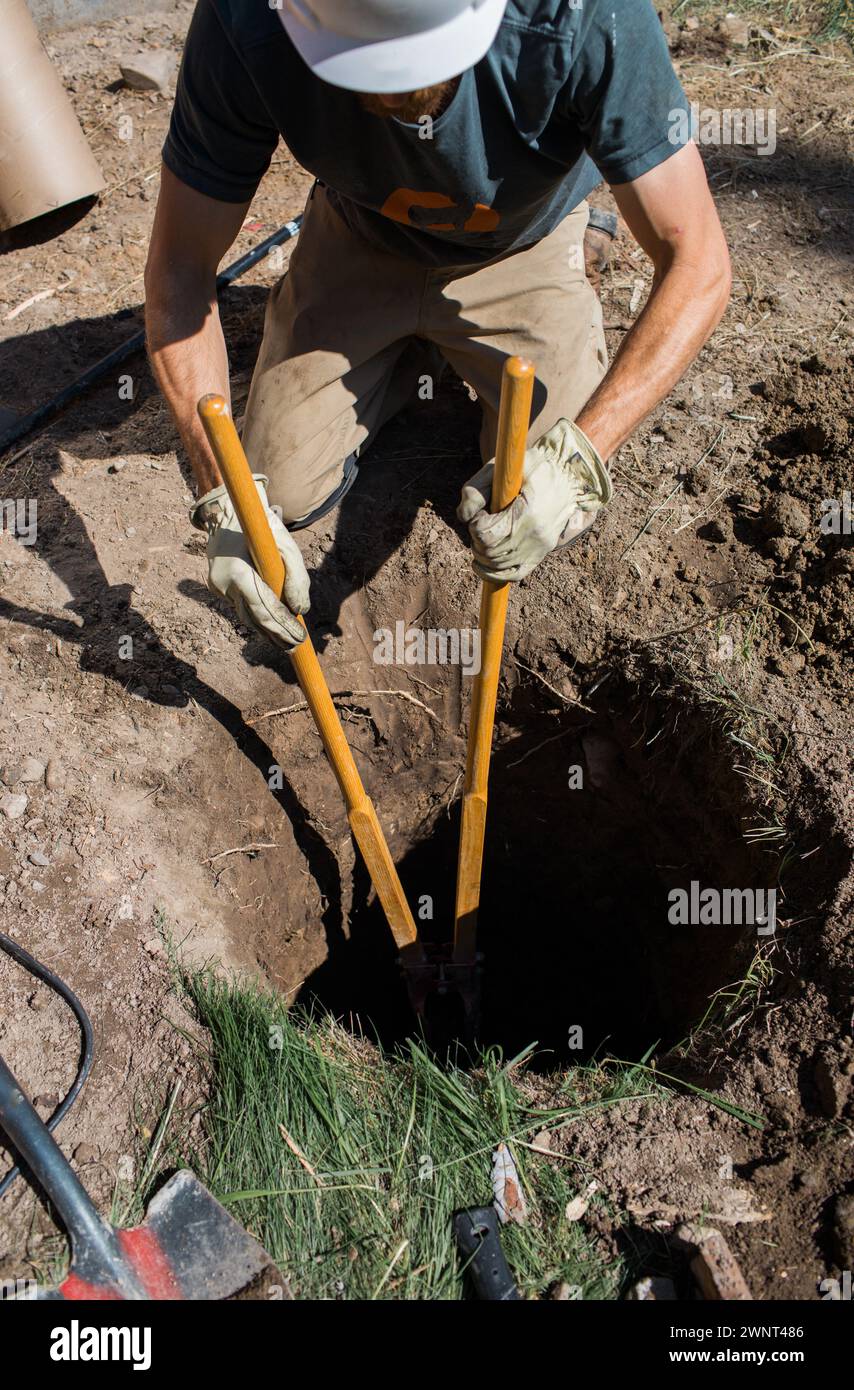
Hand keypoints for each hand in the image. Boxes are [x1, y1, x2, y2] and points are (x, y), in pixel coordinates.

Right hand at [191, 474, 309, 649]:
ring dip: (265, 630)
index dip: (282, 626)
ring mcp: (216, 587)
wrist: (229, 511)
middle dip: (275, 634)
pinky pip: (240, 606)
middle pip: (252, 618)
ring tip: (286, 642)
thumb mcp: (286, 545)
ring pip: (244, 615)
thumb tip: (300, 609)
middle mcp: (222, 583)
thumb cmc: (262, 526)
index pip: (262, 608)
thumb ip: (297, 577)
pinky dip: (256, 616)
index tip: (300, 637)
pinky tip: (270, 627)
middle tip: (295, 646)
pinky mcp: (217, 587)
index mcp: (236, 571)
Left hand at [457, 418, 612, 581]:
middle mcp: (535, 536)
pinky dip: (493, 574)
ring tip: (487, 533)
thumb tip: (464, 518)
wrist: (567, 475)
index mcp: (527, 514)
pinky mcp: (540, 554)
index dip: (476, 524)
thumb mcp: (500, 468)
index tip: (482, 512)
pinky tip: (480, 564)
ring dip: (482, 552)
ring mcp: (539, 548)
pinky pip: (513, 575)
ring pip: (496, 566)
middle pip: (489, 552)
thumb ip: (475, 490)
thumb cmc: (530, 467)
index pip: (486, 535)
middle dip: (477, 538)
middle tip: (483, 521)